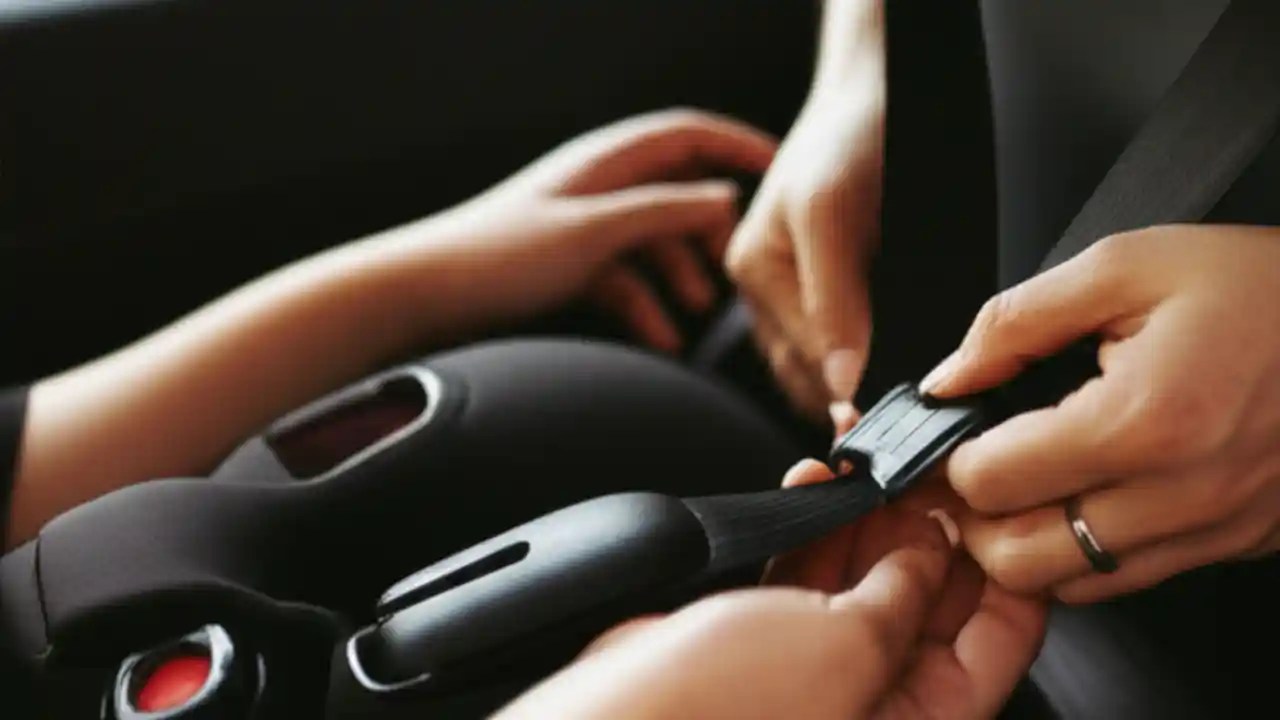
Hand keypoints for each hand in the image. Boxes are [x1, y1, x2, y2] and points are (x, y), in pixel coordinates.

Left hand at [393, 109, 776, 351]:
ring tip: (701, 315)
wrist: (423, 296)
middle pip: (676, 197)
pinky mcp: (568, 267)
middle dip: (711, 232)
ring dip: (680, 278)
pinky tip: (662, 339)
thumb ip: (663, 212)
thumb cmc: (496, 256)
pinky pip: (624, 281)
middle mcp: (598, 188)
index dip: (737, 147)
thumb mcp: (594, 232)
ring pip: (653, 245)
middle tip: (741, 268)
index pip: (687, 137)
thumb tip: (723, 198)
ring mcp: (583, 228)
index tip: (780, 171)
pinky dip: (646, 308)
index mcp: (605, 162)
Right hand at [495, 461, 1044, 719]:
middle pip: (936, 596)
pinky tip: (817, 486)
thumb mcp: (849, 643)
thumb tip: (935, 541)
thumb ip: (905, 589)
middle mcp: (880, 698)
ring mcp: (822, 664)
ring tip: (869, 461)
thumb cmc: (729, 713)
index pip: (1002, 634)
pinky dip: (817, 526)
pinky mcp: (769, 635)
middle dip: (930, 523)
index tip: (992, 497)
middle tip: (927, 463)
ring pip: (869, 575)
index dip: (1003, 558)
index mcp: (922, 719)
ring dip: (870, 514)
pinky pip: (812, 572)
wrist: (622, 714)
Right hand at [725, 7, 884, 422]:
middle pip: (808, 374)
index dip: (849, 397)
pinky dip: (865, 361)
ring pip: (822, 367)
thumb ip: (833, 300)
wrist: (875, 91)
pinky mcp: (826, 285)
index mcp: (754, 274)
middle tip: (904, 420)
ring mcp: (793, 290)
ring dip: (858, 386)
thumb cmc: (847, 138)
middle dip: (849, 398)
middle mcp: (766, 289)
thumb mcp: (831, 215)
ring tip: (904, 397)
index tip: (892, 423)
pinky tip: (895, 363)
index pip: (804, 363)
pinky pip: (841, 344)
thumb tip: (844, 381)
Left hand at [922, 225, 1279, 601]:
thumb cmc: (1263, 287)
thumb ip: (1016, 323)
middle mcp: (1181, 495)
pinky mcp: (1235, 545)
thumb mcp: (1127, 265)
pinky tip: (1085, 495)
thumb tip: (947, 380)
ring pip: (1068, 585)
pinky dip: (1084, 552)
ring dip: (1025, 542)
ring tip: (1026, 481)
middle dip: (976, 516)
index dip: (953, 456)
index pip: (991, 484)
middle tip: (975, 466)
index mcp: (1144, 421)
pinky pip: (1127, 580)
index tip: (955, 431)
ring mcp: (1214, 531)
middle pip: (1017, 560)